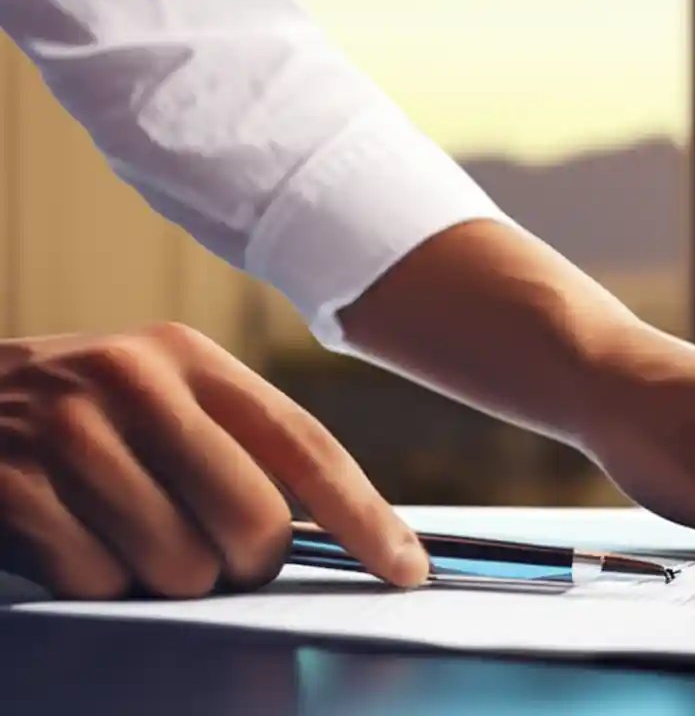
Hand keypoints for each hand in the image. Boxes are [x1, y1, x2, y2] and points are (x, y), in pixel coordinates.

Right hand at [0, 323, 427, 598]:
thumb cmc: (77, 414)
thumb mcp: (159, 397)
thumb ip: (236, 446)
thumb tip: (336, 533)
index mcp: (190, 358)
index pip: (307, 447)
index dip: (367, 517)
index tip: (407, 568)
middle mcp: (133, 381)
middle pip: (254, 522)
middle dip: (245, 564)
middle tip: (213, 555)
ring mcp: (67, 431)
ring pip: (181, 566)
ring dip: (167, 579)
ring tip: (129, 537)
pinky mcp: (10, 485)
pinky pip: (100, 582)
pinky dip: (99, 584)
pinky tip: (74, 540)